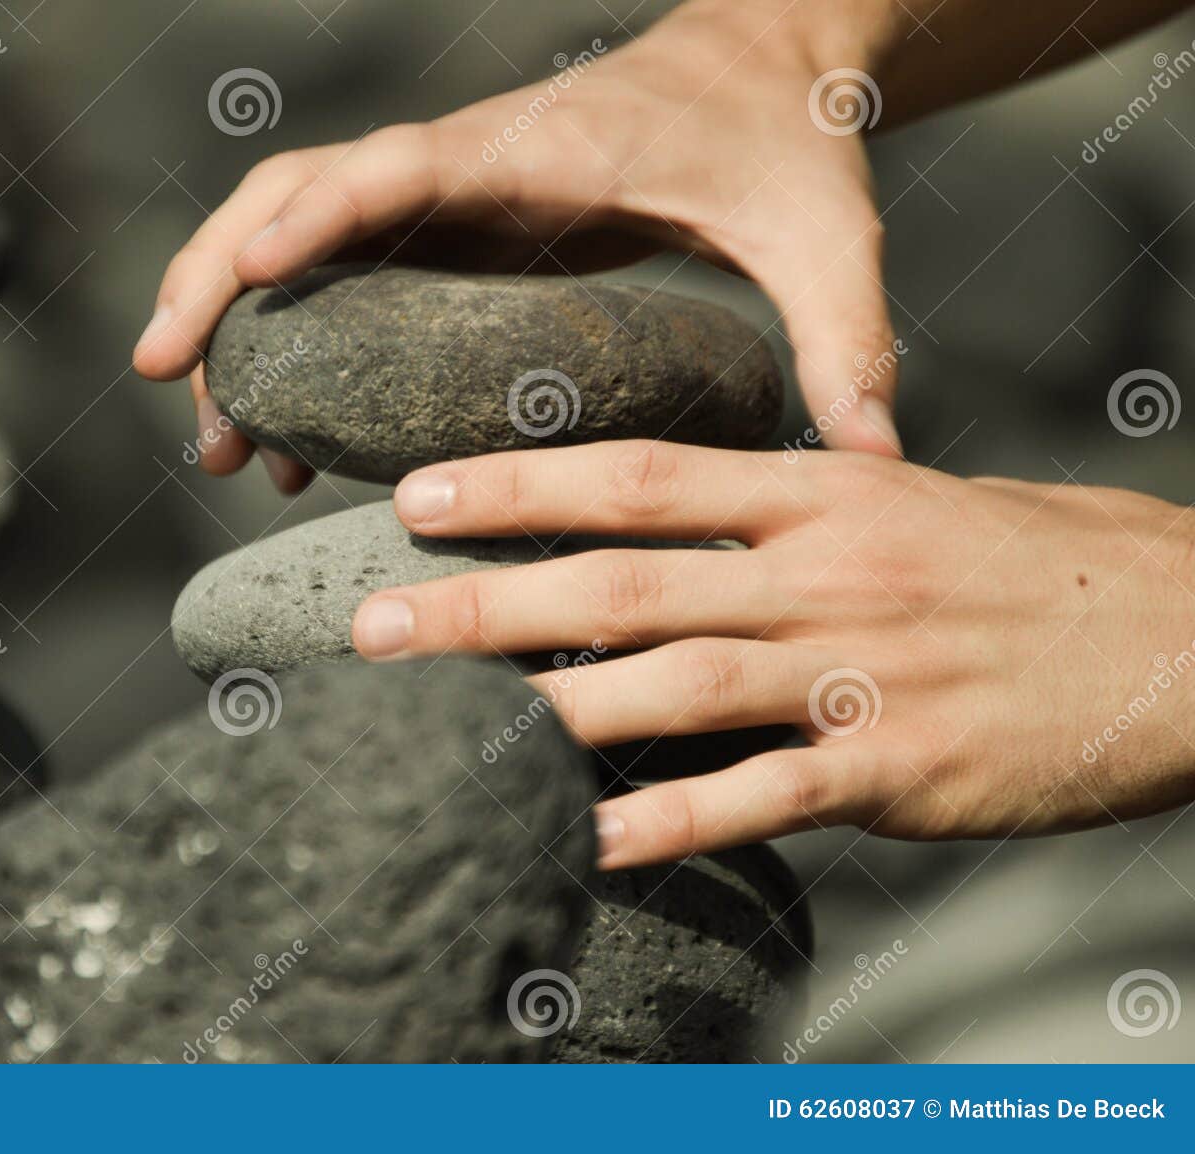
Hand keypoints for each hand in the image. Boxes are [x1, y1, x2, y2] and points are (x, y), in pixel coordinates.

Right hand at [135, 0, 905, 490]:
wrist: (757, 72)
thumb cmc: (783, 140)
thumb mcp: (826, 236)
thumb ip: (847, 339)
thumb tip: (880, 464)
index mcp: (536, 150)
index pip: (396, 165)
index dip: (315, 215)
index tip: (248, 274)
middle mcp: (463, 165)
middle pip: (295, 192)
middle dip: (217, 276)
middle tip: (166, 384)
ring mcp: (442, 197)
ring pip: (293, 232)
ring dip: (233, 322)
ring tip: (215, 447)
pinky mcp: (444, 231)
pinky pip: (334, 271)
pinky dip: (289, 340)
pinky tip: (289, 439)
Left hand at [349, 441, 1194, 867]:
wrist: (1185, 632)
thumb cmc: (1035, 564)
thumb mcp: (910, 503)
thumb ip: (795, 511)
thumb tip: (687, 525)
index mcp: (822, 495)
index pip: (641, 475)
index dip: (520, 482)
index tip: (418, 493)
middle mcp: (824, 572)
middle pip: (624, 578)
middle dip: (487, 598)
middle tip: (373, 618)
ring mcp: (858, 670)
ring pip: (674, 683)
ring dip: (546, 705)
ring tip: (440, 726)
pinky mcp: (898, 766)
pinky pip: (763, 796)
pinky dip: (671, 818)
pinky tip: (586, 839)